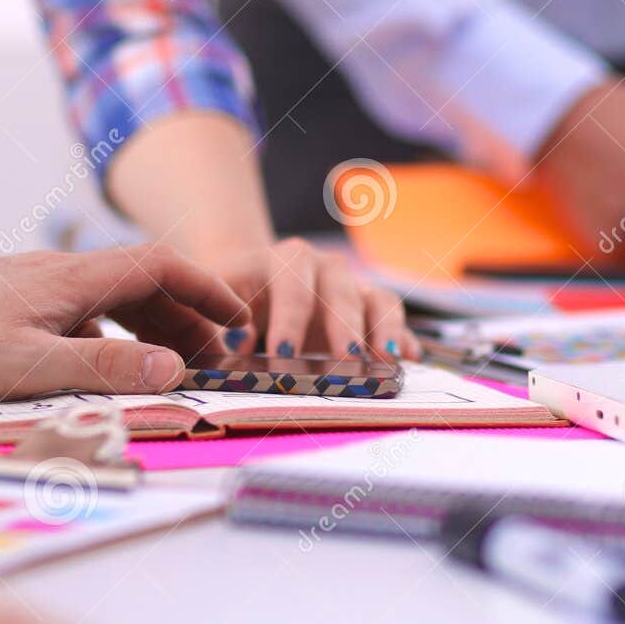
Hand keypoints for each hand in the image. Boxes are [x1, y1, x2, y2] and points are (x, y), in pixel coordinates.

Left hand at [0, 230, 247, 400]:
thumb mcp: (25, 368)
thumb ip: (103, 369)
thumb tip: (174, 370)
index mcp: (69, 281)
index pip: (158, 266)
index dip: (205, 288)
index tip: (239, 317)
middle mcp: (57, 278)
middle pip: (142, 285)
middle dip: (188, 318)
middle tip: (217, 359)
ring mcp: (35, 292)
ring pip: (112, 303)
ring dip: (152, 330)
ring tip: (177, 367)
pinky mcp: (14, 311)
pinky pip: (82, 319)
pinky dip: (113, 341)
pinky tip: (110, 371)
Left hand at [205, 238, 419, 359]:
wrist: (250, 282)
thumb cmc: (231, 296)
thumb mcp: (216, 301)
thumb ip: (218, 321)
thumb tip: (232, 347)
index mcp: (284, 260)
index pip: (291, 285)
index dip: (289, 320)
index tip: (282, 354)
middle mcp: (324, 267)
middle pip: (341, 291)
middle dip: (343, 327)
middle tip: (345, 361)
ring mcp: (351, 286)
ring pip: (377, 299)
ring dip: (383, 330)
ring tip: (386, 363)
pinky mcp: (370, 308)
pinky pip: (392, 317)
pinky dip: (403, 338)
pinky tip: (408, 362)